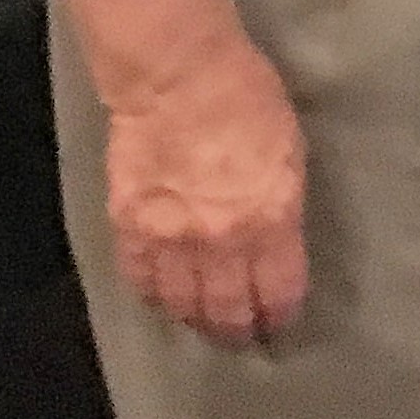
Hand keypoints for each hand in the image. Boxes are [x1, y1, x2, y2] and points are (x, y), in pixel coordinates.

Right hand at [103, 35, 307, 346]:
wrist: (179, 78)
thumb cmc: (250, 101)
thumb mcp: (290, 155)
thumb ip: (281, 207)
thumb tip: (276, 242)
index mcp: (272, 220)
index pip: (278, 290)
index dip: (279, 313)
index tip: (279, 322)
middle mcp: (222, 240)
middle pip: (228, 309)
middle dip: (237, 330)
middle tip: (242, 339)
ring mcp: (171, 237)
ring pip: (181, 303)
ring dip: (195, 320)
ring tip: (204, 326)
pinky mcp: (130, 226)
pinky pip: (140, 279)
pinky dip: (153, 296)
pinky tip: (163, 299)